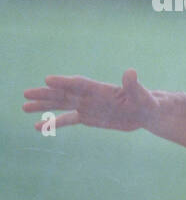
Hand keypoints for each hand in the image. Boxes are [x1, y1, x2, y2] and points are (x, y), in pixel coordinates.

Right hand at [22, 69, 158, 132]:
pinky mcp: (87, 117)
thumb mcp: (142, 95)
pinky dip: (53, 123)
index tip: (48, 80)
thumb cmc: (146, 101)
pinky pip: (67, 119)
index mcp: (101, 89)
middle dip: (46, 94)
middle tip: (26, 93)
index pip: (80, 84)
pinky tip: (38, 127)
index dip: (65, 82)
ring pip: (61, 105)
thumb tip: (130, 72)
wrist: (146, 113)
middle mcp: (90, 96)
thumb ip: (133, 85)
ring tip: (24, 107)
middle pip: (64, 93)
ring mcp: (87, 106)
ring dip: (43, 106)